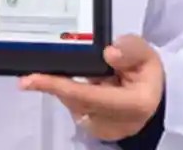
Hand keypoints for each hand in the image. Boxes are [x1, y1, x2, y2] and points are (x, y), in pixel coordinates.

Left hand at [19, 35, 163, 141]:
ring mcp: (106, 131)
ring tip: (63, 73)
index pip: (89, 96)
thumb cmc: (145, 72)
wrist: (152, 96)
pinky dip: (70, 94)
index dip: (58, 86)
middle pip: (74, 102)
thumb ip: (131, 49)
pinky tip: (71, 83)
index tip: (30, 79)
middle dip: (53, 85)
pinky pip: (74, 110)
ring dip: (64, 88)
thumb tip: (109, 52)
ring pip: (72, 106)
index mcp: (135, 104)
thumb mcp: (145, 53)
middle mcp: (119, 123)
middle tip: (31, 74)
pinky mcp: (97, 132)